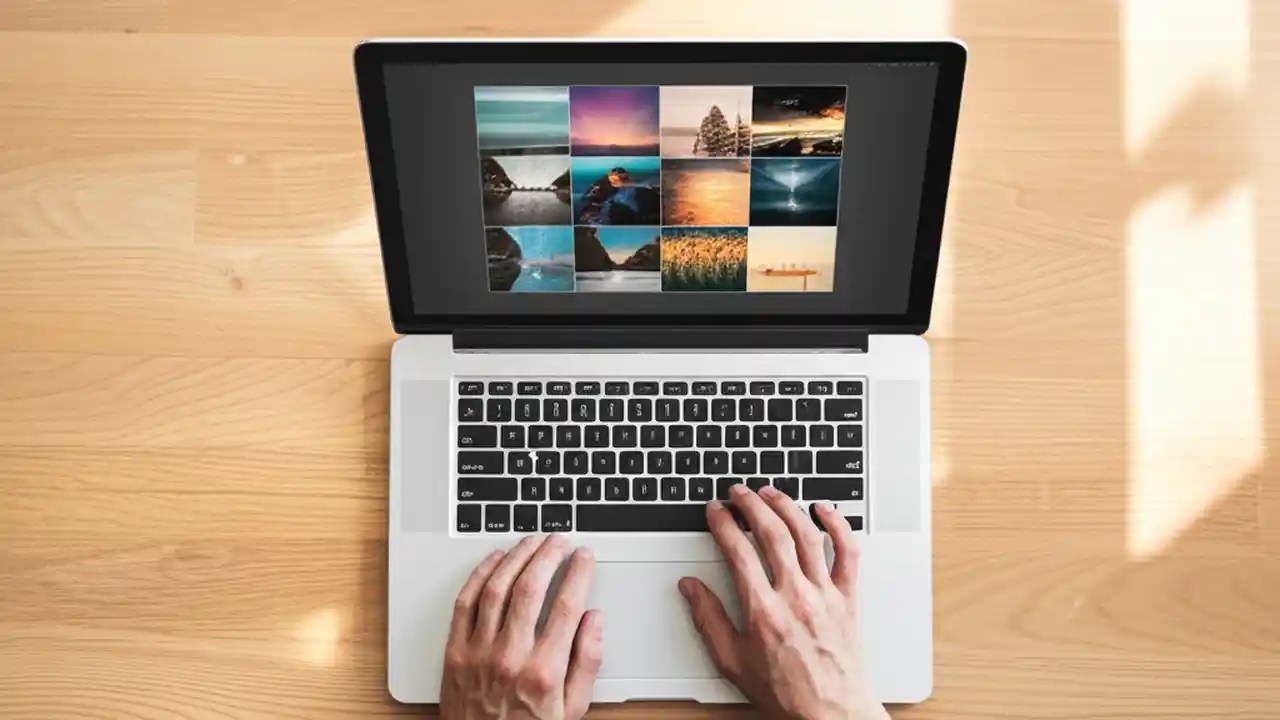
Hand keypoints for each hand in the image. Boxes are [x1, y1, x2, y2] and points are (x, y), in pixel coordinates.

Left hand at [442, 535, 602, 719]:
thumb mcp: (573, 710)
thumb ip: (587, 662)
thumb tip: (594, 620)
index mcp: (543, 672)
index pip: (566, 606)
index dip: (579, 573)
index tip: (585, 557)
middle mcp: (509, 658)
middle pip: (530, 588)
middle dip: (548, 555)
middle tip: (559, 541)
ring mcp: (478, 653)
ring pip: (496, 588)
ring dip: (516, 557)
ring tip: (531, 542)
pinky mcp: (454, 653)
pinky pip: (465, 603)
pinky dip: (480, 575)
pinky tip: (495, 561)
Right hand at [679, 484, 888, 719]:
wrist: (830, 714)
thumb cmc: (783, 693)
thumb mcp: (732, 662)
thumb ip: (708, 619)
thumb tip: (689, 587)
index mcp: (763, 612)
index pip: (738, 551)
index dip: (722, 524)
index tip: (715, 511)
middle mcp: (795, 597)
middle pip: (772, 534)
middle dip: (751, 504)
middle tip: (738, 492)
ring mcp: (825, 594)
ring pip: (807, 534)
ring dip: (786, 506)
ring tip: (770, 492)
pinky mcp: (848, 598)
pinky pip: (848, 552)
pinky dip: (838, 525)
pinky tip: (824, 510)